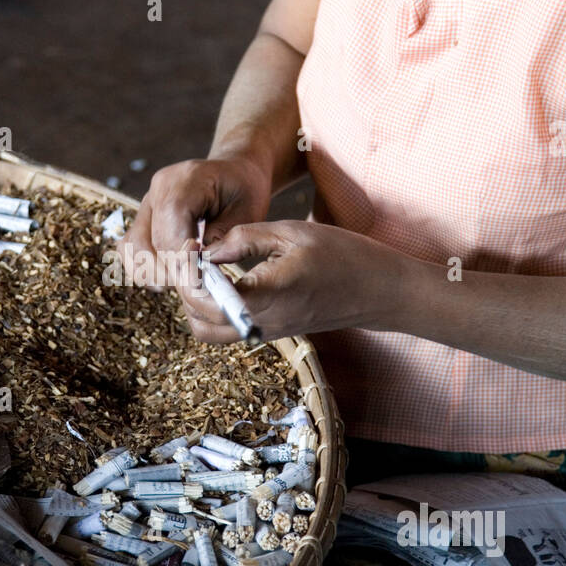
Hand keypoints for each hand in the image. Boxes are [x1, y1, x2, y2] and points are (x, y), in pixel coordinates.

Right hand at [121, 156, 271, 292]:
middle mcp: (158, 190)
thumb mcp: (247, 213)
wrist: (234, 173)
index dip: (182, 258)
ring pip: (131, 247)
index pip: (171, 225)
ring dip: (153, 273)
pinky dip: (144, 267)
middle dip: (170, 272)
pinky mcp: (143, 218)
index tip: (200, 282)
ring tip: (181, 284)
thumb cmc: (243, 190)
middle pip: (147, 241)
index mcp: (186, 180)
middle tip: (196, 289)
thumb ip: (224, 240)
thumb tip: (200, 269)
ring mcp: (147, 203)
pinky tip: (168, 278)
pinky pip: (130, 247)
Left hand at [181, 219, 415, 343]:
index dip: (191, 276)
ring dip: (197, 304)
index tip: (190, 249)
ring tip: (203, 270)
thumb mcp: (292, 232)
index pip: (212, 300)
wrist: (378, 290)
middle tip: (190, 259)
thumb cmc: (341, 254)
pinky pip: (227, 331)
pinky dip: (212, 310)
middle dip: (187, 290)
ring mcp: (267, 332)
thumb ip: (244, 237)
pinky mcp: (270, 333)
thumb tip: (206, 249)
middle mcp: (265, 321)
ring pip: (210, 332)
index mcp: (272, 293)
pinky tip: (220, 280)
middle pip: (203, 322)